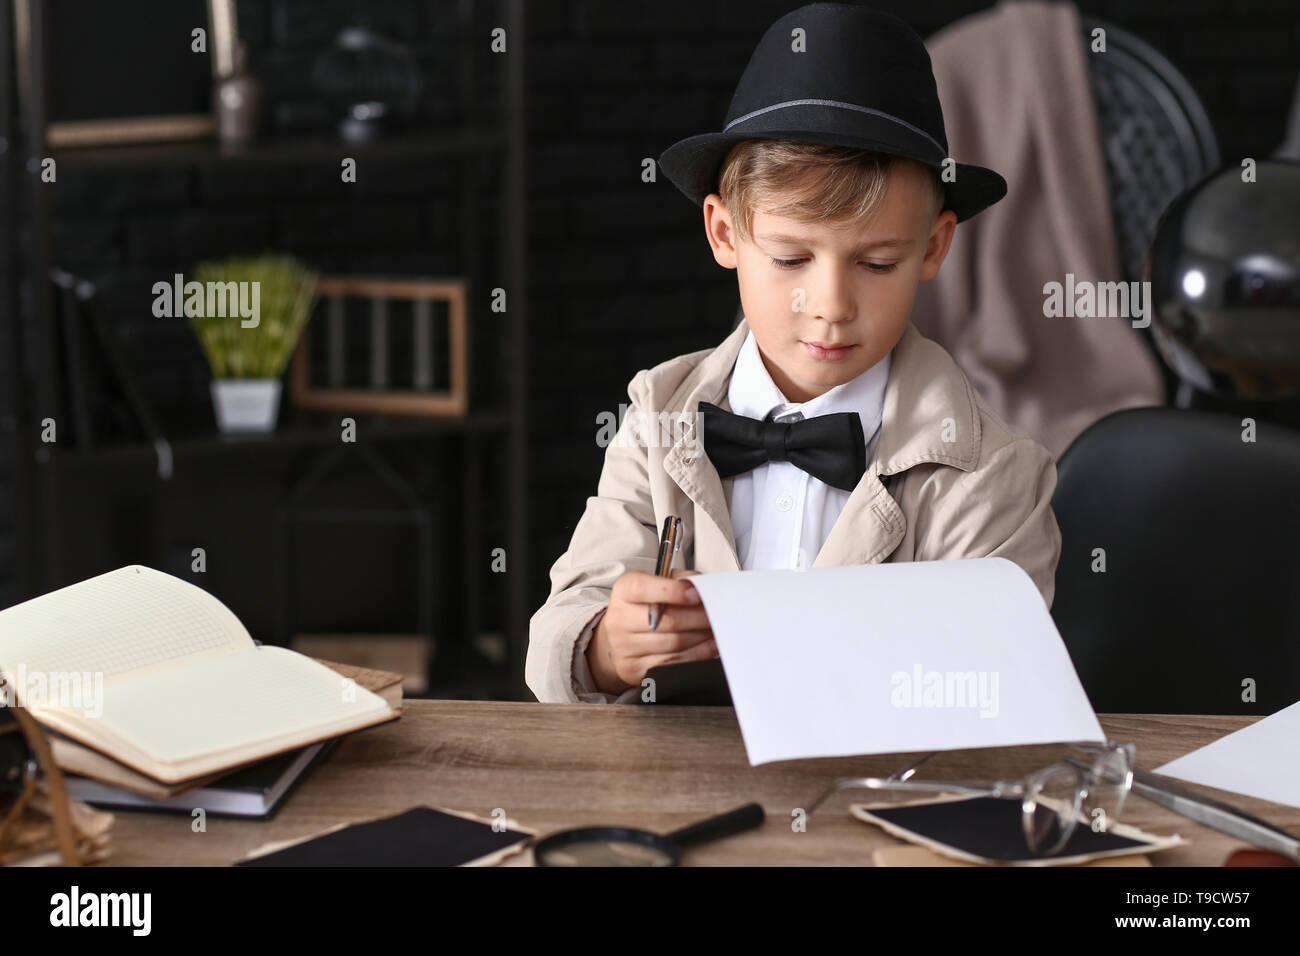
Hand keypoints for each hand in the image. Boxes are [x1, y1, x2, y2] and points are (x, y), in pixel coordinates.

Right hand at [585, 569, 716, 694]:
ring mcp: (624, 646)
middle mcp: (619, 619)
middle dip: (699, 617)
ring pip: (674, 643)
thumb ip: (679, 579)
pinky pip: (673, 662)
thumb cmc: (645, 606)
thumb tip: (703, 585)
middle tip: (718, 613)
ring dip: (702, 637)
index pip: (644, 588)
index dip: (674, 591)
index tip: (697, 594)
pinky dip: (697, 655)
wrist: (621, 636)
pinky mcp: (633, 668)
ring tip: (716, 629)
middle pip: (667, 620)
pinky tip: (709, 646)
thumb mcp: (657, 582)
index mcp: (624, 591)